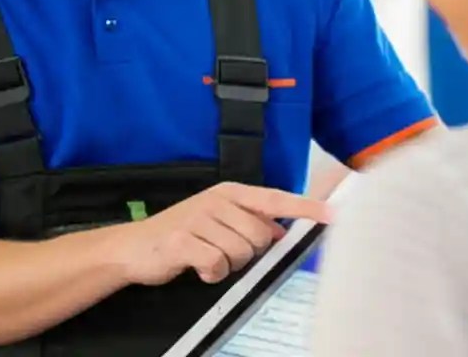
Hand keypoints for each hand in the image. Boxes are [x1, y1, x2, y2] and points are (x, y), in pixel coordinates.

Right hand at [114, 182, 331, 286]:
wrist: (134, 247)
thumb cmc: (182, 235)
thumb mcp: (216, 222)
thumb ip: (248, 223)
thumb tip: (279, 233)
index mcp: (229, 194)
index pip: (275, 199)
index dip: (305, 208)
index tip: (333, 214)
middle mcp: (217, 201)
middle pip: (261, 236)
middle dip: (248, 253)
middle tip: (223, 251)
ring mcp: (199, 219)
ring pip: (241, 253)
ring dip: (228, 265)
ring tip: (207, 257)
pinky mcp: (183, 241)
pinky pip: (217, 264)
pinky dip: (211, 274)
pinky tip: (197, 268)